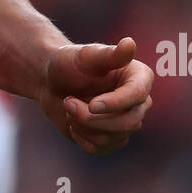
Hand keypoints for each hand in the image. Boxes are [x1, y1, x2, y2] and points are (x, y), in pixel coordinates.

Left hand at [37, 37, 152, 154]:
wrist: (52, 82)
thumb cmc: (69, 63)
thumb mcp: (85, 56)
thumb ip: (109, 54)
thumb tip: (130, 44)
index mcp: (139, 77)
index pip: (137, 96)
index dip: (115, 103)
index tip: (92, 104)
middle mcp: (138, 102)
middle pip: (128, 123)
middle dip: (92, 117)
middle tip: (68, 102)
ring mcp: (126, 122)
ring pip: (110, 137)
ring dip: (81, 124)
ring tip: (69, 105)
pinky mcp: (112, 139)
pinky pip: (99, 148)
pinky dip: (79, 136)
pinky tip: (72, 120)